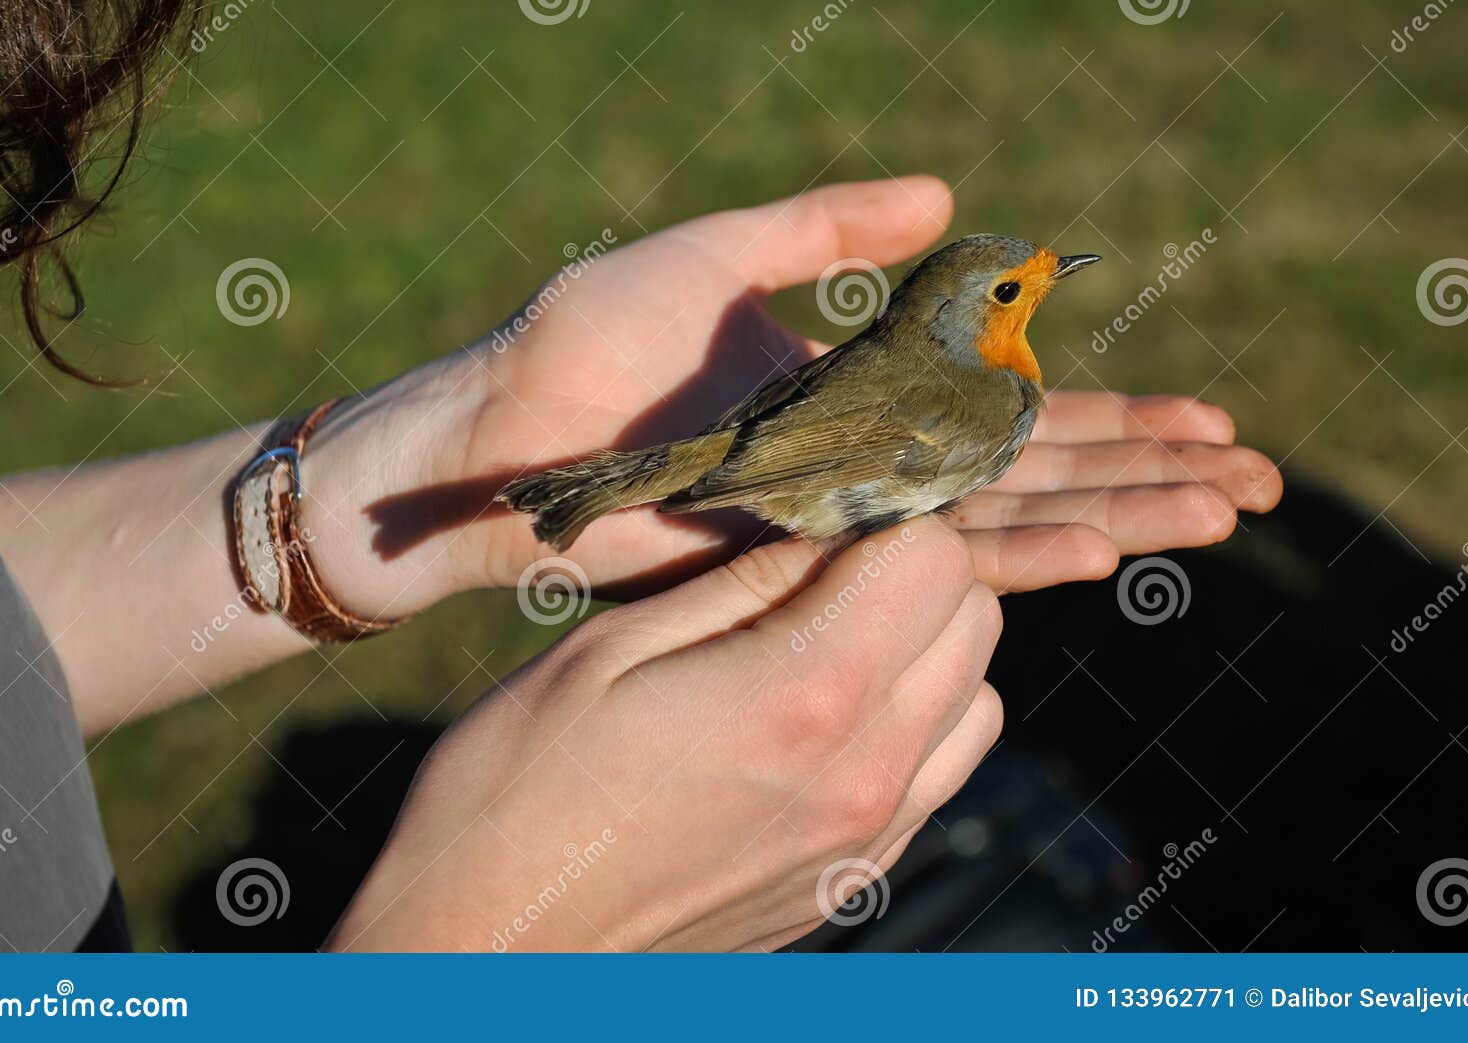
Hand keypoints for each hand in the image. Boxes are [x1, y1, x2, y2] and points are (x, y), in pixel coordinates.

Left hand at [301, 177, 1282, 616]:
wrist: (509, 428)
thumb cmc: (591, 338)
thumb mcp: (720, 253)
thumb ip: (826, 224)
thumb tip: (949, 198)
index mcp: (863, 389)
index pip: (1014, 403)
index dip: (1113, 412)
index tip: (1206, 416)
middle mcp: (871, 459)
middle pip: (1035, 468)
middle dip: (1146, 472)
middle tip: (1254, 480)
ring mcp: (846, 511)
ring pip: (1006, 518)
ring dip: (1116, 514)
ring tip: (1219, 514)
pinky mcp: (807, 552)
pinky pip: (934, 558)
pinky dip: (1021, 554)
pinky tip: (1106, 551)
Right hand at [328, 519, 1002, 951]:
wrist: (491, 954)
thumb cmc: (517, 791)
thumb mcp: (607, 650)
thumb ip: (741, 583)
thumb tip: (829, 526)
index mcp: (802, 697)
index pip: (939, 558)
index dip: (886, 514)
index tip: (820, 514)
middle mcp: (865, 776)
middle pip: (974, 620)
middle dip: (912, 571)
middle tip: (815, 568)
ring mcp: (868, 842)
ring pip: (975, 699)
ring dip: (922, 649)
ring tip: (821, 641)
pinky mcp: (855, 882)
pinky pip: (940, 773)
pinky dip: (910, 723)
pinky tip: (816, 718)